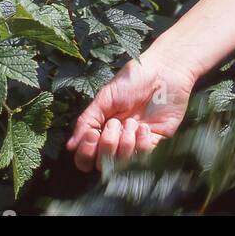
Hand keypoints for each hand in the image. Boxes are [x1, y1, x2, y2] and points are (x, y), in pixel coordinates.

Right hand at [66, 49, 195, 173]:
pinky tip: (144, 126)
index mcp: (101, 130)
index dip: (86, 153)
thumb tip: (70, 146)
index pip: (87, 158)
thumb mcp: (105, 97)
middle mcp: (117, 140)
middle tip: (115, 123)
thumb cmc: (133, 79)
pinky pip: (144, 156)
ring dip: (125, 143)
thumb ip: (87, 120)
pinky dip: (141, 143)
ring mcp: (136, 143)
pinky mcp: (156, 142)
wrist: (164, 70)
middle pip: (103, 165)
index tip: (92, 134)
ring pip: (123, 164)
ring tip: (132, 122)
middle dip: (107, 145)